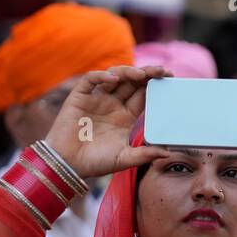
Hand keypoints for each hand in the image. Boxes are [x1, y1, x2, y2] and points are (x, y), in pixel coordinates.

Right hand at [43, 65, 171, 179]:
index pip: (144, 96)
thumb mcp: (125, 158)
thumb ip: (145, 154)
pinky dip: (101, 76)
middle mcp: (113, 105)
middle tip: (162, 71)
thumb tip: (168, 153)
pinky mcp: (80, 96)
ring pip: (115, 76)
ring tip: (140, 75)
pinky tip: (112, 79)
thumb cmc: (96, 163)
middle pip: (133, 83)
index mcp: (127, 117)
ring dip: (128, 72)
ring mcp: (97, 99)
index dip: (155, 86)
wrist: (67, 165)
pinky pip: (91, 80)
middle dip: (147, 74)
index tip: (170, 79)